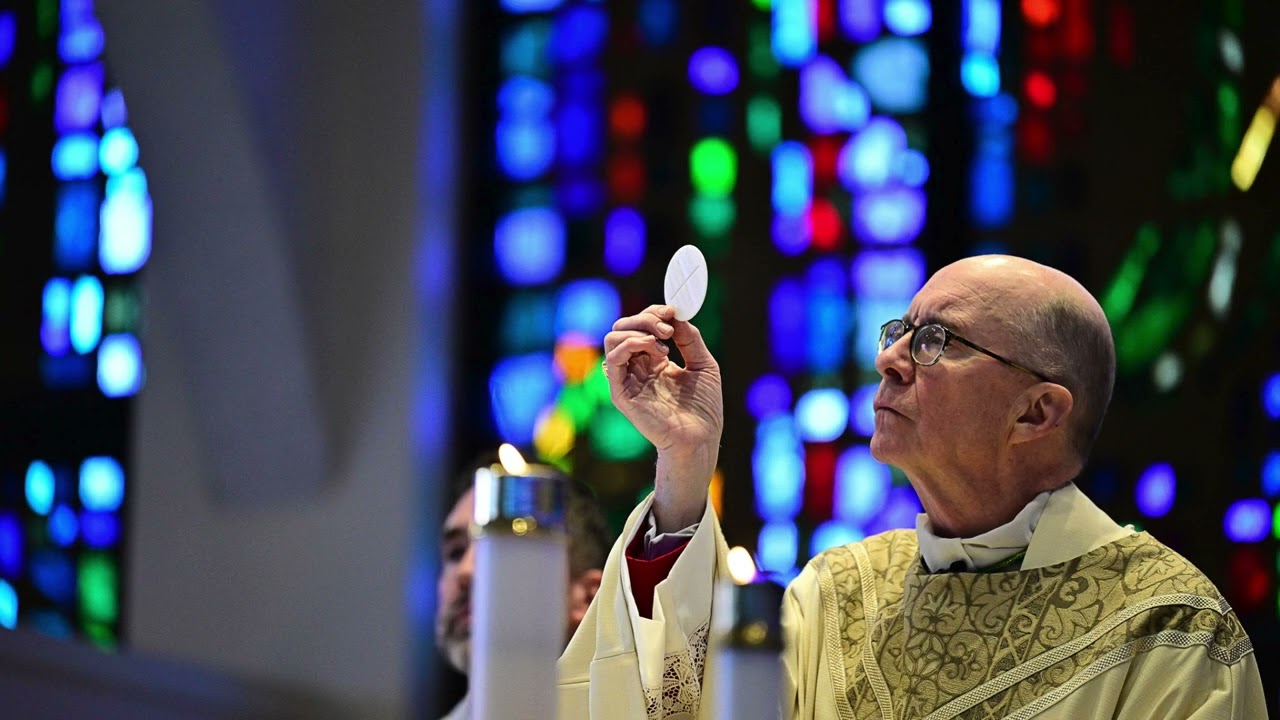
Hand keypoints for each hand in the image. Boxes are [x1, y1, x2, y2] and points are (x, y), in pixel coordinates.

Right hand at [603, 305, 722, 531]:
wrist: (700, 437)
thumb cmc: (704, 408)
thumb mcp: (703, 364)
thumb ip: (690, 338)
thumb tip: (677, 316)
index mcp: (654, 361)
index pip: (641, 326)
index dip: (654, 313)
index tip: (673, 312)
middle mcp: (637, 367)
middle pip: (624, 327)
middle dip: (645, 317)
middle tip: (668, 326)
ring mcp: (627, 379)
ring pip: (613, 338)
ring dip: (638, 329)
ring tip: (662, 340)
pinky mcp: (621, 392)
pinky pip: (613, 360)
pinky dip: (632, 344)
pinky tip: (656, 350)